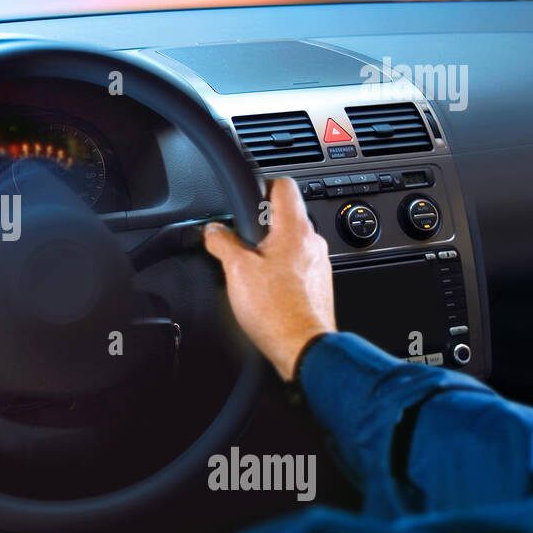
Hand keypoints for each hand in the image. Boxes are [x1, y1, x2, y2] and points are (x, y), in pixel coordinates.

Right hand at [202, 177, 336, 380]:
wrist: (302, 347)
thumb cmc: (276, 311)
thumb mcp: (236, 270)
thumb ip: (221, 242)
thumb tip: (213, 231)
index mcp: (294, 229)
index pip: (283, 185)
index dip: (262, 186)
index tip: (248, 200)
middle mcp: (313, 242)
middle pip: (285, 215)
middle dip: (261, 226)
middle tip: (242, 244)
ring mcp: (319, 263)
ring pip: (291, 242)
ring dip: (271, 250)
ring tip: (252, 271)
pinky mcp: (319, 283)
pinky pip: (297, 265)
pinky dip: (281, 270)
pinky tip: (266, 289)